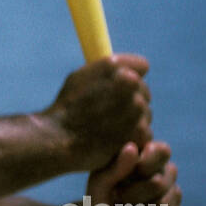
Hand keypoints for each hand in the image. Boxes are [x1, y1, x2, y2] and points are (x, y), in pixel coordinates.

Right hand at [46, 53, 152, 171]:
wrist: (59, 139)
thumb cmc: (68, 107)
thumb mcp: (81, 76)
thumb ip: (108, 69)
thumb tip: (135, 70)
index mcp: (115, 66)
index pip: (141, 67)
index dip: (129, 78)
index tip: (118, 87)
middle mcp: (129, 83)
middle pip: (144, 91)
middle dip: (131, 100)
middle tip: (109, 112)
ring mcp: (136, 108)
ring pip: (146, 113)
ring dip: (133, 120)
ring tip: (109, 126)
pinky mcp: (139, 131)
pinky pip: (145, 132)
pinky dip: (133, 138)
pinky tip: (115, 139)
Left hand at [86, 139, 184, 205]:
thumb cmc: (99, 205)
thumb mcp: (99, 186)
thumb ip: (115, 167)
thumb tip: (132, 148)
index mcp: (146, 158)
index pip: (162, 151)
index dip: (145, 165)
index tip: (121, 180)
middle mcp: (163, 174)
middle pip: (159, 182)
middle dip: (132, 197)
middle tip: (117, 201)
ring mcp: (172, 196)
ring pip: (165, 203)